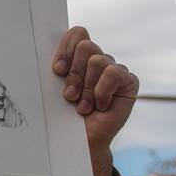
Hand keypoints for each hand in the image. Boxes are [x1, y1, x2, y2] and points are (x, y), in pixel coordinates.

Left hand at [51, 26, 138, 175]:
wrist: (81, 141)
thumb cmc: (64, 116)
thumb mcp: (55, 89)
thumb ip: (57, 68)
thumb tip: (46, 51)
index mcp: (79, 57)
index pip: (77, 33)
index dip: (66, 48)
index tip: (57, 70)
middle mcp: (98, 60)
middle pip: (86, 46)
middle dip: (74, 74)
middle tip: (69, 96)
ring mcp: (114, 69)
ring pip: (97, 60)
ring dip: (86, 88)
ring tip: (82, 107)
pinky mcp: (128, 81)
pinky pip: (112, 73)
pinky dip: (101, 92)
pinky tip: (100, 106)